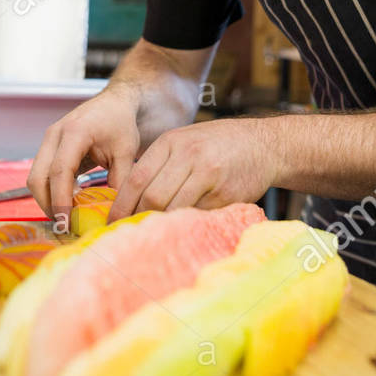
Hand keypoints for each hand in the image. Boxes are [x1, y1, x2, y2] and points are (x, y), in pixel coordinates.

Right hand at [27, 85, 139, 219]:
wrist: (113, 103)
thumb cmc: (120, 123)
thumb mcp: (126, 152)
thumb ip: (119, 181)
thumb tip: (113, 213)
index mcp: (75, 132)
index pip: (59, 171)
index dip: (60, 200)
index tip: (66, 222)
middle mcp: (54, 135)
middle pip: (38, 178)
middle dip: (48, 204)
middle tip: (66, 224)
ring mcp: (48, 141)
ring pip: (35, 178)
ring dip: (47, 199)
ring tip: (67, 216)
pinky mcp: (48, 148)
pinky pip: (41, 174)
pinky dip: (50, 191)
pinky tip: (68, 202)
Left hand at [107, 118, 279, 220]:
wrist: (263, 144)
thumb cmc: (218, 144)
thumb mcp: (185, 141)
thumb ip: (160, 164)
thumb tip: (130, 198)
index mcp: (172, 142)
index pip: (137, 178)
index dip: (121, 204)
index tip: (112, 222)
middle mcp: (189, 156)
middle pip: (153, 197)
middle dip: (138, 218)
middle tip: (129, 232)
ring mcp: (209, 175)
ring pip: (174, 209)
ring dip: (161, 224)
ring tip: (153, 234)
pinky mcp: (225, 195)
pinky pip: (197, 215)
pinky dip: (186, 224)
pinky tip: (180, 228)